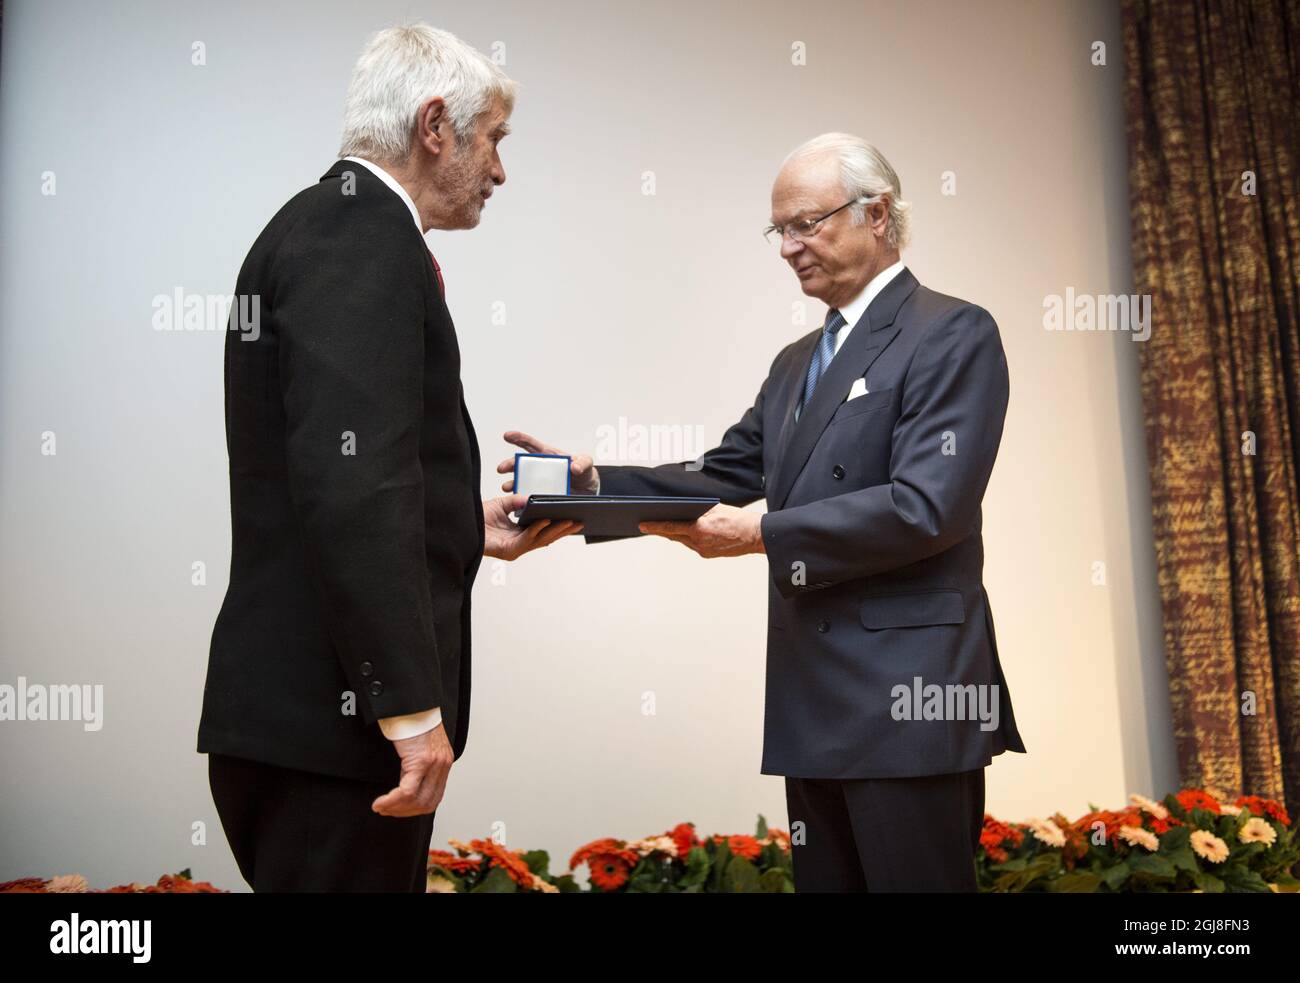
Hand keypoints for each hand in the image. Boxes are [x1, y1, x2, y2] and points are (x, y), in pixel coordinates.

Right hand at [372, 722, 453, 817]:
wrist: (410, 702)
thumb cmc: (411, 719)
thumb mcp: (419, 745)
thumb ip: (419, 763)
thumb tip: (407, 781)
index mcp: (443, 762)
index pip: (434, 797)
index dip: (415, 809)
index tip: (398, 810)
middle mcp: (442, 764)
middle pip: (427, 803)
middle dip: (404, 812)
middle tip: (387, 811)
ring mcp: (434, 763)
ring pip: (417, 801)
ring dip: (396, 808)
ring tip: (381, 807)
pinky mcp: (422, 760)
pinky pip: (407, 791)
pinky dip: (392, 801)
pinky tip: (380, 802)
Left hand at [483, 493, 580, 559]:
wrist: (462, 524)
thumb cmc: (479, 517)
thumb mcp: (502, 504)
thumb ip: (517, 501)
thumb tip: (532, 498)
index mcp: (520, 534)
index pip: (544, 531)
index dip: (559, 525)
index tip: (574, 518)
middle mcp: (520, 544)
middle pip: (547, 537)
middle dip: (564, 529)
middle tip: (580, 521)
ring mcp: (515, 549)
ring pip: (541, 539)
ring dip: (556, 530)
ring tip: (569, 520)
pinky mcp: (509, 550)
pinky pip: (527, 539)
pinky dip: (537, 528)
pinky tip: (546, 519)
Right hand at [496, 430, 598, 494]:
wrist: (587, 490)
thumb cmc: (584, 471)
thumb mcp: (586, 463)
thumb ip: (582, 462)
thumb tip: (574, 467)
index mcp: (547, 455)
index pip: (531, 444)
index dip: (519, 438)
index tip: (507, 436)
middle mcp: (539, 468)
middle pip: (520, 464)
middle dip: (509, 465)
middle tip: (501, 468)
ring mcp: (538, 481)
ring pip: (520, 481)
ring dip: (511, 483)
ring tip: (506, 487)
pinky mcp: (540, 494)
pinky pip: (528, 495)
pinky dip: (521, 499)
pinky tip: (518, 501)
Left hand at [639, 504, 765, 557]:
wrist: (755, 536)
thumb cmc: (737, 519)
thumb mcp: (715, 508)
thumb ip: (697, 510)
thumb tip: (682, 510)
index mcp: (699, 529)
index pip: (671, 527)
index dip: (654, 526)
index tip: (641, 525)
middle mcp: (698, 542)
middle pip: (674, 536)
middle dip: (662, 530)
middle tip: (648, 524)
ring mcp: (703, 550)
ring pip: (683, 541)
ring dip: (675, 534)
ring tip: (664, 527)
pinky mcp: (707, 555)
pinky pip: (693, 545)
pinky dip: (688, 538)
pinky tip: (685, 532)